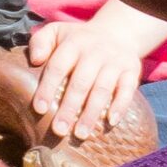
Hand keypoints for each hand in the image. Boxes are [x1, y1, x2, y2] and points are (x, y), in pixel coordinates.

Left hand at [27, 16, 143, 141]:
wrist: (118, 32)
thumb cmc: (79, 40)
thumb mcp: (57, 31)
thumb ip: (40, 41)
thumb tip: (35, 60)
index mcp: (74, 43)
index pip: (58, 67)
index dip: (48, 88)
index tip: (39, 109)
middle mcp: (95, 52)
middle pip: (81, 83)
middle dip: (69, 108)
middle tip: (59, 130)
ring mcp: (115, 61)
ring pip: (102, 89)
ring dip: (91, 113)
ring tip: (80, 134)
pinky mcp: (131, 70)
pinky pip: (128, 89)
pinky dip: (120, 105)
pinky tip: (110, 122)